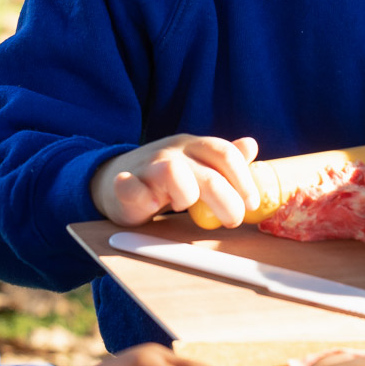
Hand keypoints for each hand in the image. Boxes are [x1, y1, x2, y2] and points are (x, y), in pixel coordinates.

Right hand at [92, 134, 260, 226]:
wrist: (112, 177)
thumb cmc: (162, 177)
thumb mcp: (195, 163)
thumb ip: (222, 160)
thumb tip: (251, 145)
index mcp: (192, 146)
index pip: (225, 154)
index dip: (244, 180)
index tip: (252, 204)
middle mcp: (171, 152)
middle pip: (208, 174)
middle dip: (228, 201)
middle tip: (233, 220)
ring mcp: (147, 166)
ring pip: (173, 172)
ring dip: (186, 196)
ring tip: (182, 207)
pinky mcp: (124, 185)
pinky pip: (130, 187)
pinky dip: (140, 195)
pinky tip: (149, 205)